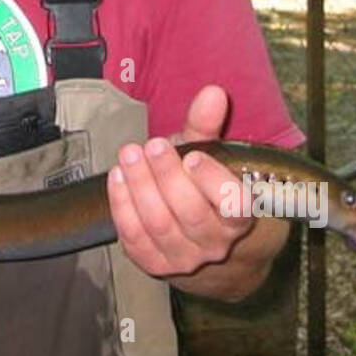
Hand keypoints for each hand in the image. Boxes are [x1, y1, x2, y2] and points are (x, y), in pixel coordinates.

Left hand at [107, 84, 252, 277]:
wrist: (191, 232)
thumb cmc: (198, 183)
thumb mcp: (206, 152)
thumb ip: (207, 125)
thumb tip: (213, 92)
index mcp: (238, 217)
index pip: (234, 206)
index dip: (213, 182)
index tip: (193, 156)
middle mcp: (215, 243)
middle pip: (190, 213)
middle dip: (167, 176)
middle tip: (150, 145)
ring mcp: (183, 258)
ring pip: (159, 225)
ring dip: (140, 187)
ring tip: (128, 155)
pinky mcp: (152, 263)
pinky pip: (134, 237)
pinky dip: (122, 206)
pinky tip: (117, 177)